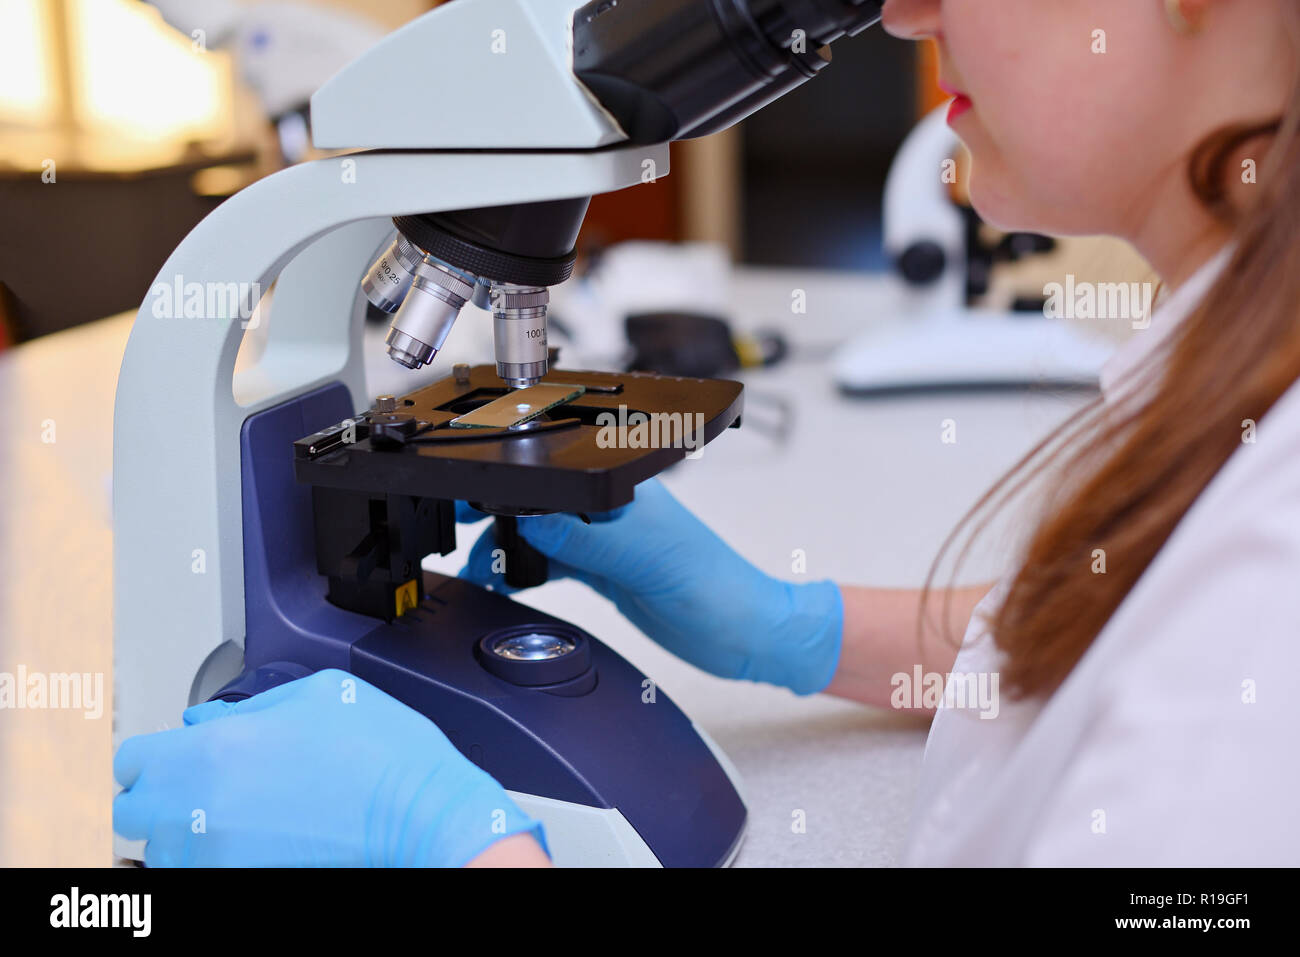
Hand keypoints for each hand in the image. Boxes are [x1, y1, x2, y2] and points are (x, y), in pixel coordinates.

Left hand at [113, 669, 545, 866]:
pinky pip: (200, 870)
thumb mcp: (322, 693)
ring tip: (233, 815)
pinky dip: (216, 856)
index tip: (172, 756)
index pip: (130, 759)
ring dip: (184, 832)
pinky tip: (254, 839)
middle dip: (156, 796)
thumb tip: (206, 721)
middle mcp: (200, 807)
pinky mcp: (239, 880)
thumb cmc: (384, 755)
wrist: (422, 815)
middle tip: (195, 787)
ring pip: (163, 851)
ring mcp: (217, 854)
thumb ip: (250, 704)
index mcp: (212, 749)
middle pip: (131, 812)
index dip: (154, 754)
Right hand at [457, 479, 842, 694]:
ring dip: (511, 550)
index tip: (470, 498)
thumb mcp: (638, 558)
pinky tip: (509, 582)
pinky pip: (555, 565)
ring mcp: (608, 543)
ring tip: (481, 569)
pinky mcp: (607, 572)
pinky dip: (529, 573)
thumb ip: (579, 539)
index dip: (511, 487)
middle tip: (459, 533)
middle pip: (542, 504)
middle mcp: (612, 510)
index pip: (555, 477)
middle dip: (499, 517)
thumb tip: (527, 522)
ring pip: (543, 537)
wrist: (743, 632)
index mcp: (623, 488)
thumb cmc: (713, 583)